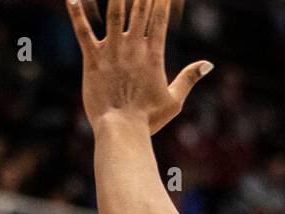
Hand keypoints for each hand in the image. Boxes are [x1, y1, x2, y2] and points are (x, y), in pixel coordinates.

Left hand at [67, 0, 211, 133]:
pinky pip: (82, 31)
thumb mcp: (174, 101)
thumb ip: (189, 78)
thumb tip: (207, 64)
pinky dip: (77, 14)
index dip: (162, 2)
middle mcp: (133, 48)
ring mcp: (111, 51)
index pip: (159, 20)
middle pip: (139, 11)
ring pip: (113, 14)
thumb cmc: (149, 119)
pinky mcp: (92, 59)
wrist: (122, 130)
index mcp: (153, 56)